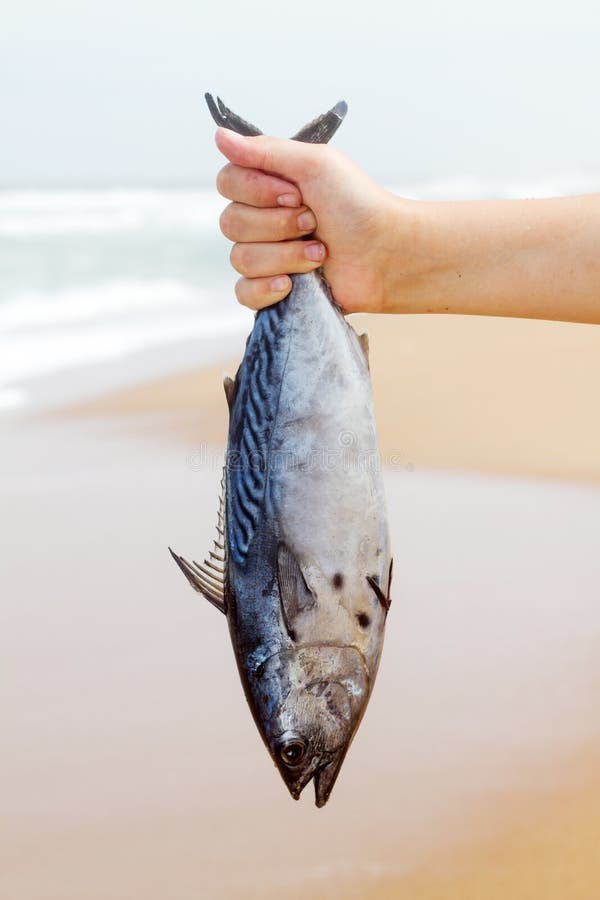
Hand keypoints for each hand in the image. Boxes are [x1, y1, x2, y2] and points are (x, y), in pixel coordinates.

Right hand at [215, 129, 411, 313]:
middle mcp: (261, 220)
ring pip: (240, 259)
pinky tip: (291, 285)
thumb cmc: (359, 204)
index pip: (227, 182)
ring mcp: (267, 257)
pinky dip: (265, 289)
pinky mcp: (275, 291)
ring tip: (320, 254)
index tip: (295, 193)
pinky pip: (243, 293)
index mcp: (267, 186)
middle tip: (314, 222)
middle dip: (277, 225)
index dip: (256, 191)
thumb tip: (218, 134)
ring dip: (285, 256)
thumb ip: (265, 150)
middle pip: (230, 223)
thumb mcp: (315, 164)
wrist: (387, 254)